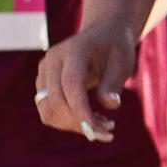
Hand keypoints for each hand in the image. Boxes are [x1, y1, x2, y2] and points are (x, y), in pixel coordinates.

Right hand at [34, 20, 137, 141]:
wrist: (103, 34)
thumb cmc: (115, 48)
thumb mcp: (122, 62)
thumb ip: (113, 83)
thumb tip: (111, 104)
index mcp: (74, 50)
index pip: (71, 84)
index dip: (80, 109)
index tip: (96, 130)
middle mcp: (53, 60)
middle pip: (56, 100)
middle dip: (79, 122)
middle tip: (107, 132)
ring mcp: (44, 72)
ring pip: (47, 110)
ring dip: (72, 125)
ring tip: (102, 126)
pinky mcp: (43, 84)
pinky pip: (48, 111)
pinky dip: (66, 122)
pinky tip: (90, 121)